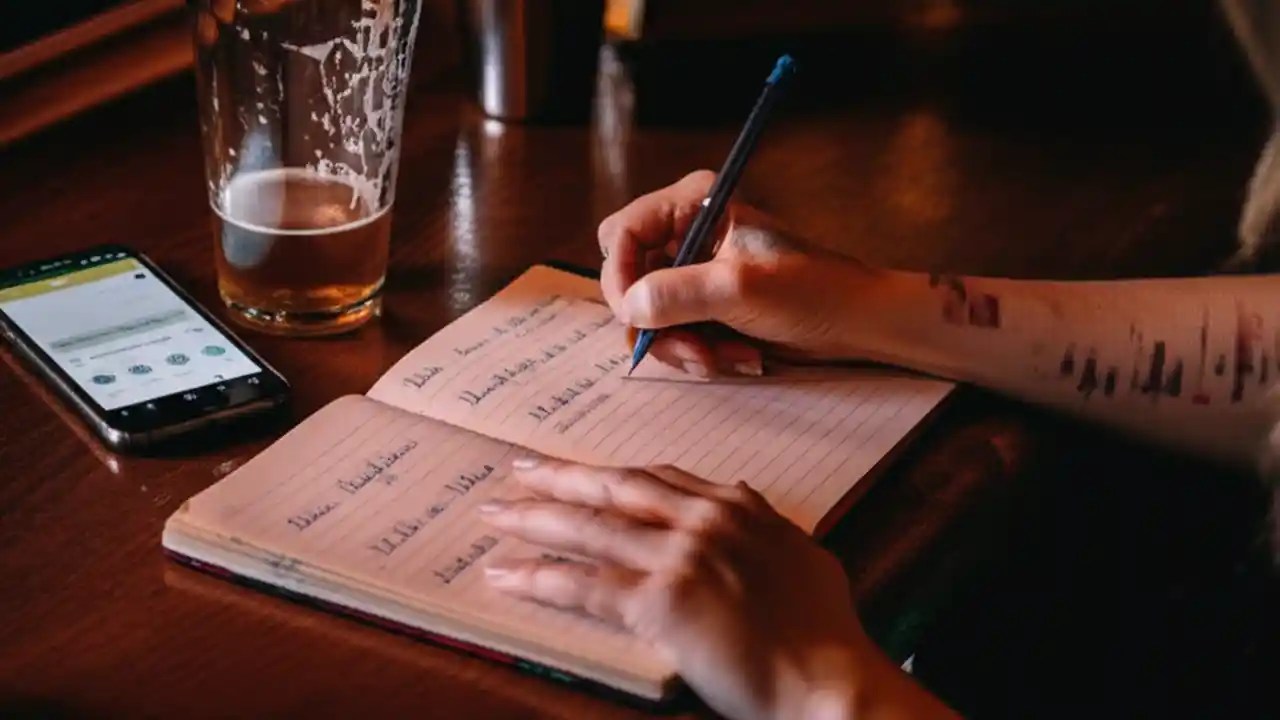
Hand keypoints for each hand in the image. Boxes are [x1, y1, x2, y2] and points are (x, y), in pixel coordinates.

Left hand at [477, 458, 875, 719]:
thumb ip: (765, 530)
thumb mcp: (803, 557)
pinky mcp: (661, 598)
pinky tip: (506, 576)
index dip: (612, 473)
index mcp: (739, 505)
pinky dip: (538, 577)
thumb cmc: (825, 633)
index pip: (659, 477)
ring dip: (535, 518)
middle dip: (560, 476)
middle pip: (615, 486)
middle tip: (517, 470)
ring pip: (591, 527)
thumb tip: (747, 511)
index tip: (581, 469)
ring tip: (495, 516)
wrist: (829, 677)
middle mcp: (706, 517)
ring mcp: (681, 554)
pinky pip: (584, 584)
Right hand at [598, 170, 912, 376]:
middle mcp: (688, 231)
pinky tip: (737, 357)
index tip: (634, 317)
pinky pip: (674, 332)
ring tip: (720, 359)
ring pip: (649, 314)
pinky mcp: (706, 303)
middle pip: (630, 277)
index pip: (623, 233)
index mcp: (693, 203)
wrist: (856, 322)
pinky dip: (698, 352)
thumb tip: (627, 308)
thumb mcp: (738, 289)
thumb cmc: (811, 291)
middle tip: (689, 350)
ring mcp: (695, 270)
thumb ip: (677, 294)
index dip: (619, 277)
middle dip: (655, 322)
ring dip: (681, 345)